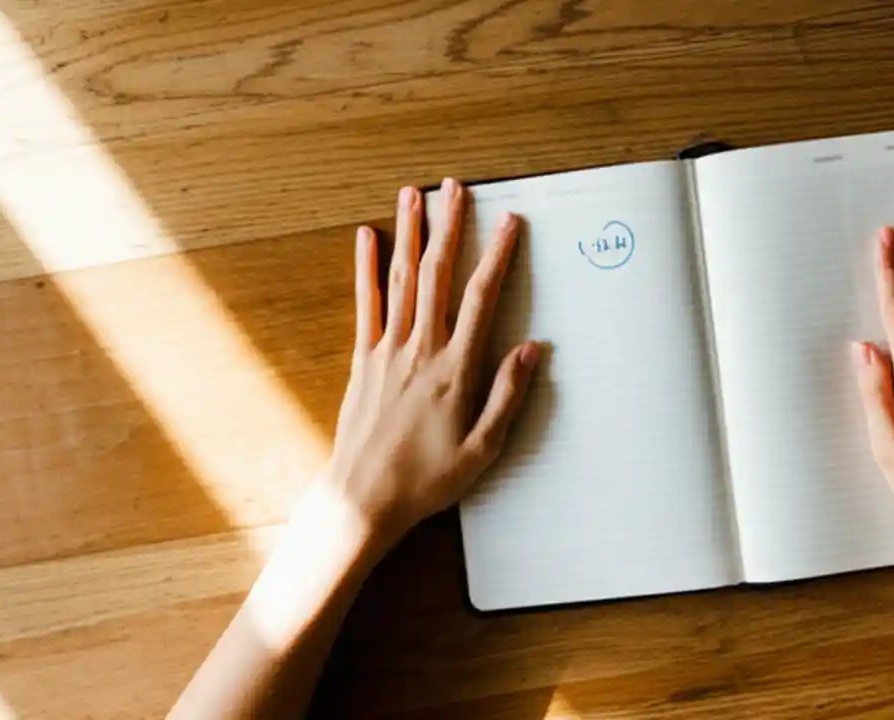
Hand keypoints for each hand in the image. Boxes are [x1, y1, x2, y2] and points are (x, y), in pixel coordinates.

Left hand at [327, 179, 538, 539]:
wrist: (363, 498)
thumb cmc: (426, 480)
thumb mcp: (482, 448)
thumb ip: (508, 395)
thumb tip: (531, 349)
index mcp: (455, 370)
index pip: (481, 298)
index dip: (497, 255)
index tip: (509, 222)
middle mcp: (420, 350)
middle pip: (437, 274)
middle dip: (449, 226)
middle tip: (456, 187)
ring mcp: (386, 351)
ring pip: (401, 279)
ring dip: (409, 233)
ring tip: (414, 194)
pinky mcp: (362, 360)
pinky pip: (365, 304)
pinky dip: (366, 267)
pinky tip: (367, 237)